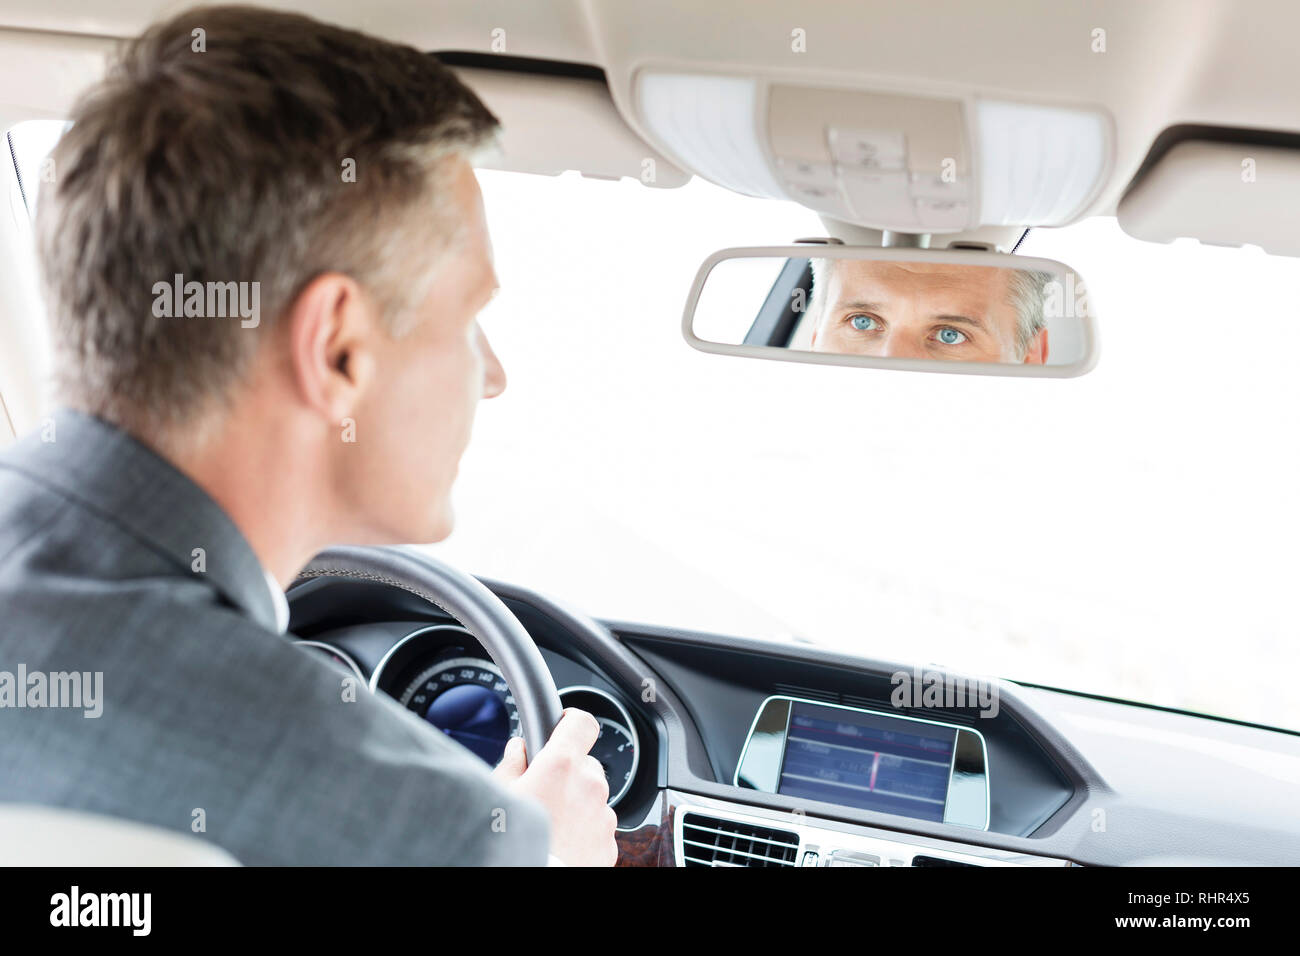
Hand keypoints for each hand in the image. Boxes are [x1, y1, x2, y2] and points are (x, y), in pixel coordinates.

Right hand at [492, 708, 617, 866]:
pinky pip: (598, 827)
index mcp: (562, 765)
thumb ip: (512, 764)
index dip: (571, 723)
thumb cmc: (511, 843)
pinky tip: (562, 841)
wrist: (533, 879)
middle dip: (568, 773)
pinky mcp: (608, 844)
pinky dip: (584, 830)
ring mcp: (603, 816)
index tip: (562, 728)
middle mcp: (590, 786)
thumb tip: (520, 749)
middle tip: (543, 792)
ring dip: (576, 803)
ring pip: (593, 797)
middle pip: (586, 764)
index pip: (582, 723)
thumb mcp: (498, 795)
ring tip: (550, 824)